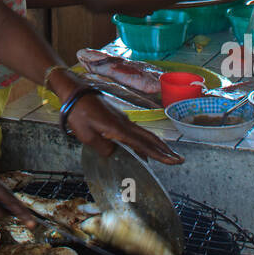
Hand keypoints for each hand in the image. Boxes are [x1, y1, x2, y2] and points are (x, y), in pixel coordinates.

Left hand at [65, 92, 183, 165]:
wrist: (75, 93)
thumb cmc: (78, 114)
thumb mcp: (87, 136)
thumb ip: (103, 148)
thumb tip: (114, 153)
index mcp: (119, 129)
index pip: (143, 145)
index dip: (159, 155)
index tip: (174, 161)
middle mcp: (125, 124)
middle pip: (150, 138)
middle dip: (165, 150)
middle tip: (179, 160)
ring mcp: (123, 120)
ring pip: (144, 134)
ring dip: (156, 146)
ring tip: (166, 156)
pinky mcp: (118, 118)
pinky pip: (135, 132)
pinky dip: (143, 142)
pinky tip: (142, 149)